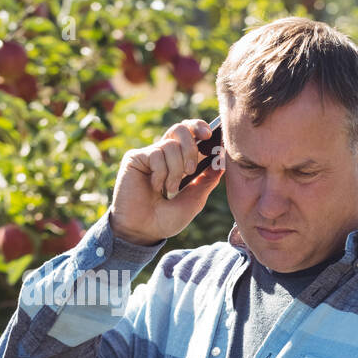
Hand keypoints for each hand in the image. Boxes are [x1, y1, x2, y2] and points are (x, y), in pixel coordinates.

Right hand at [109, 118, 222, 245]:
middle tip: (191, 170)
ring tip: (169, 189)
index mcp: (179, 161)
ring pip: (171, 145)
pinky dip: (161, 174)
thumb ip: (207, 181)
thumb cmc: (167, 218)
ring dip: (176, 171)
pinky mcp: (135, 158)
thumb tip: (221, 162)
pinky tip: (154, 187)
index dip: (199, 127)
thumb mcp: (194, 200)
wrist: (144, 230)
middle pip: (181, 129)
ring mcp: (149, 155)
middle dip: (191, 148)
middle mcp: (164, 154)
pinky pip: (156, 154)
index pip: (190, 133)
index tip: (209, 135)